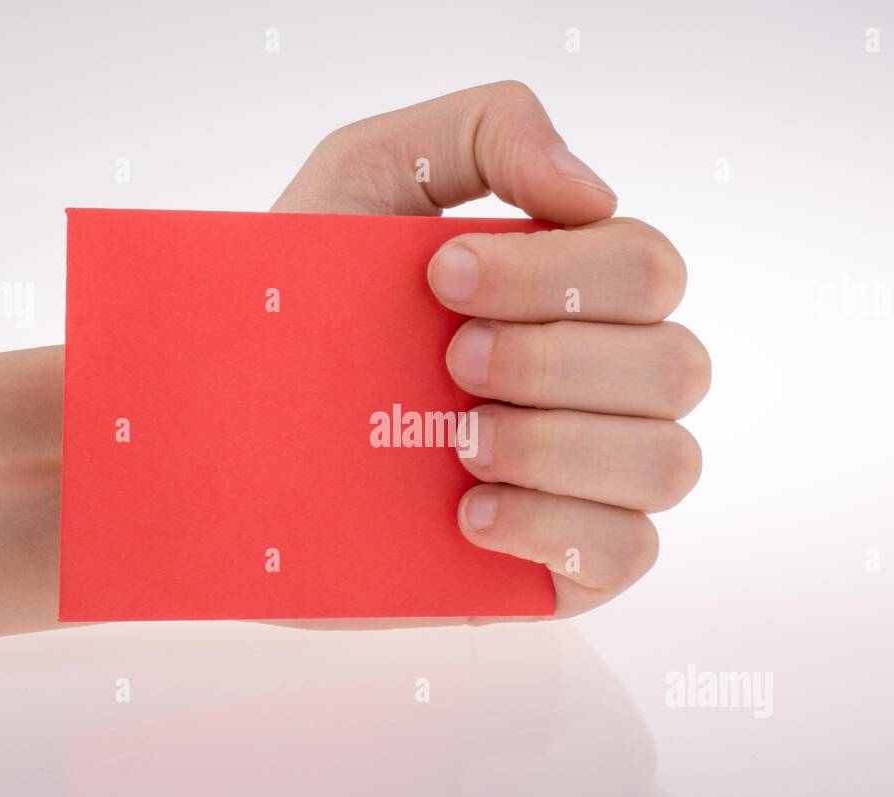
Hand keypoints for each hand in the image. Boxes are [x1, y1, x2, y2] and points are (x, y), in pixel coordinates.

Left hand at [273, 81, 708, 618]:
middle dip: (553, 361)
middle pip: (677, 367)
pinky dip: (558, 531)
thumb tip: (595, 193)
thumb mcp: (366, 177)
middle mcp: (600, 385)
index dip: (558, 274)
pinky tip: (468, 515)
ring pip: (668, 464)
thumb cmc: (295, 304)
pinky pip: (627, 555)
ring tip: (458, 446)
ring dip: (559, 447)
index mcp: (572, 293)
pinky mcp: (551, 570)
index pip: (648, 269)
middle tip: (450, 364)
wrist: (216, 436)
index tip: (444, 276)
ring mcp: (585, 482)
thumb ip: (484, 130)